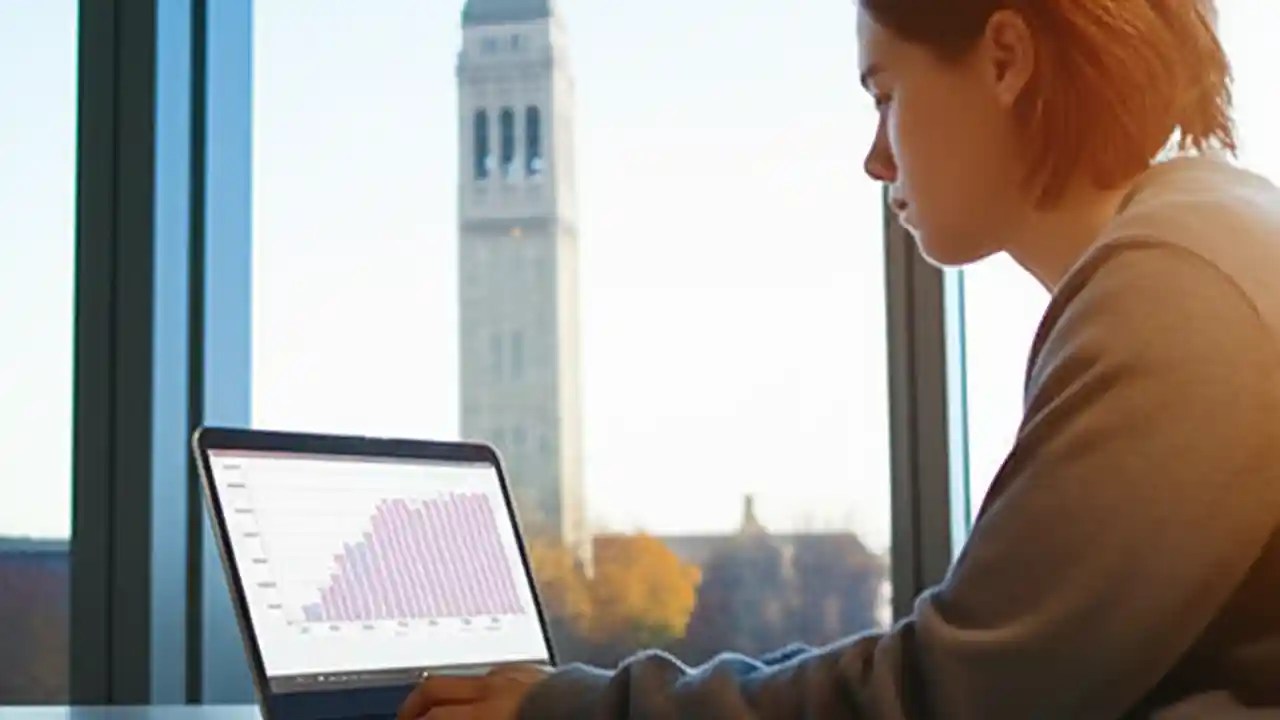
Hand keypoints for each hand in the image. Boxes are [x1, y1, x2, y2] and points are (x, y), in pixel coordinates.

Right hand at [396, 663, 550, 719]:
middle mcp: (495, 688)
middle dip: (412, 705)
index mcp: (487, 711)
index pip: (434, 716)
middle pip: (434, 687)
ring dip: (441, 694)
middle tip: (405, 718)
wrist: (606, 710)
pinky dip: (474, 687)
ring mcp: (511, 674)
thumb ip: (471, 719)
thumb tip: (446, 718)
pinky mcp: (529, 670)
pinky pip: (490, 674)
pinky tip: (477, 701)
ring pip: (461, 677)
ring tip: (434, 711)